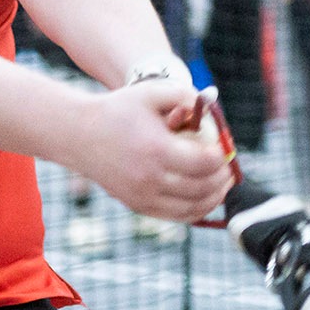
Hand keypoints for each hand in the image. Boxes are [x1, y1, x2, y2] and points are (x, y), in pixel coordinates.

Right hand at [71, 83, 231, 223]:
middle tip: (230, 169)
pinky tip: (204, 197)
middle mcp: (151, 178)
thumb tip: (211, 112)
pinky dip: (195, 209)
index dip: (222, 157)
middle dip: (223, 179)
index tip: (225, 149)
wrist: (79, 135)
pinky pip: (177, 216)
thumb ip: (185, 95)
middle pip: (203, 187)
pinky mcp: (138, 205)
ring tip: (222, 184)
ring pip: (193, 207)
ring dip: (214, 197)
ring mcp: (143, 196)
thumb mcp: (151, 92)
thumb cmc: (118, 110)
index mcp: (158, 150)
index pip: (206, 163)